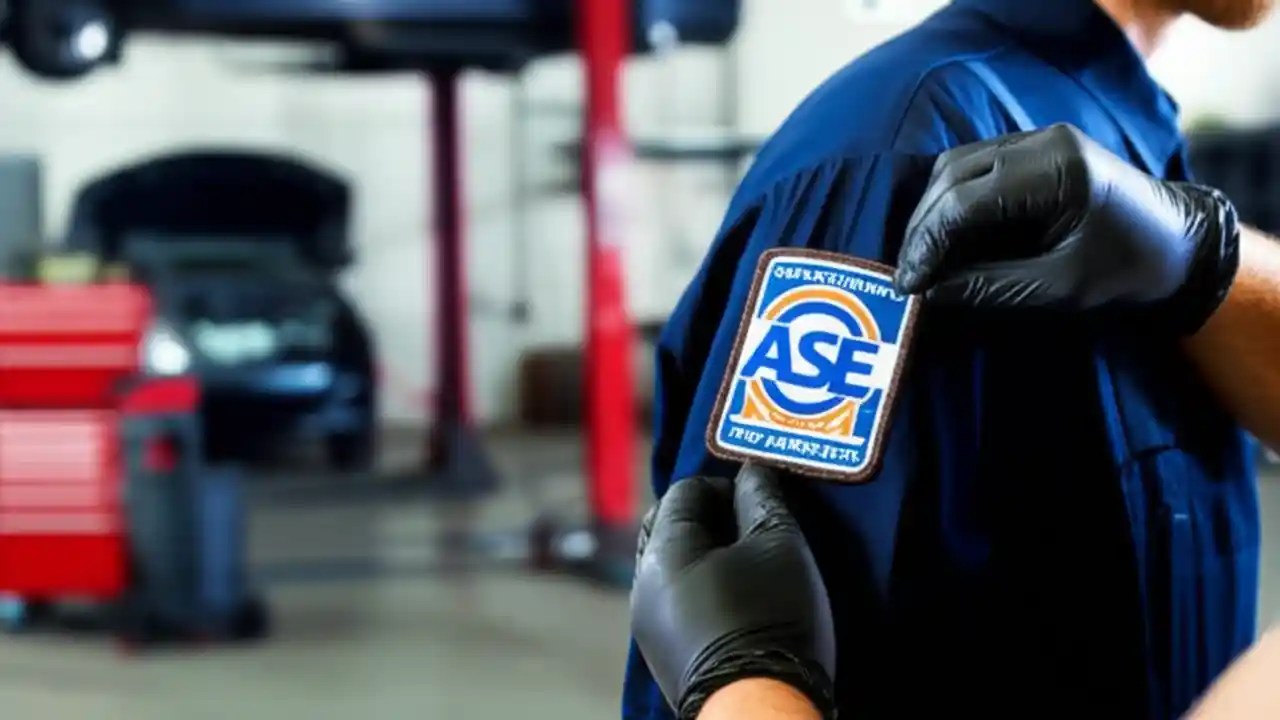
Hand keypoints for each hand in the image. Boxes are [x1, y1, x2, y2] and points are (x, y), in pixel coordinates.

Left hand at [631, 466, 835, 719]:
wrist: (757, 706)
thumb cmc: (771, 618)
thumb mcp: (780, 545)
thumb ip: (762, 498)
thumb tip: (752, 470)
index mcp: (663, 548)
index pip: (686, 490)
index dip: (726, 485)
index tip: (760, 501)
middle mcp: (643, 582)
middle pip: (669, 525)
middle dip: (709, 517)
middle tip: (752, 527)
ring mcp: (648, 622)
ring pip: (671, 565)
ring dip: (705, 553)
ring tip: (749, 563)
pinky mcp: (662, 652)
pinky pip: (676, 599)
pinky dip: (701, 585)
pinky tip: (737, 598)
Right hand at [895, 123, 1240, 333]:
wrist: (1181, 244)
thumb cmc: (1130, 270)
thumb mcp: (1061, 288)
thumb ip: (990, 287)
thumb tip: (928, 292)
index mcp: (1057, 170)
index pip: (965, 199)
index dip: (927, 242)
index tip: (908, 284)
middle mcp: (1043, 142)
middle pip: (953, 174)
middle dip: (921, 228)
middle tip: (906, 275)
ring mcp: (1038, 140)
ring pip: (956, 167)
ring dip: (930, 213)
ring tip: (920, 260)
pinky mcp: (1033, 150)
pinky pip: (973, 168)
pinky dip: (950, 204)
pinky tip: (943, 239)